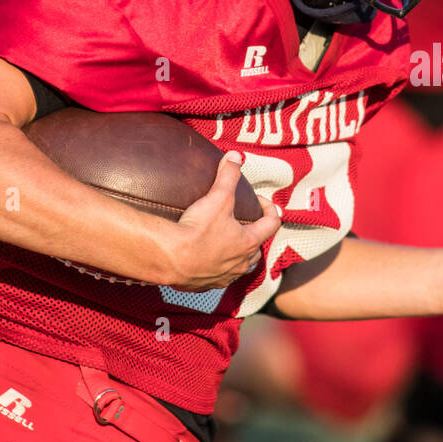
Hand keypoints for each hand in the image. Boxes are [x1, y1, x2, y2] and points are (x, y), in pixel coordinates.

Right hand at [165, 151, 280, 291]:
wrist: (170, 258)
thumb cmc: (198, 229)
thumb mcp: (217, 197)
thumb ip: (228, 175)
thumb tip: (236, 156)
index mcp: (248, 242)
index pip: (272, 224)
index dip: (269, 208)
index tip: (259, 200)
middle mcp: (240, 263)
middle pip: (257, 249)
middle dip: (254, 235)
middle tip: (243, 223)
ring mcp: (224, 277)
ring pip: (239, 267)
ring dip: (237, 255)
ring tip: (226, 242)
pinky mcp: (205, 285)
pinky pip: (217, 277)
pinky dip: (216, 268)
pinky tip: (205, 258)